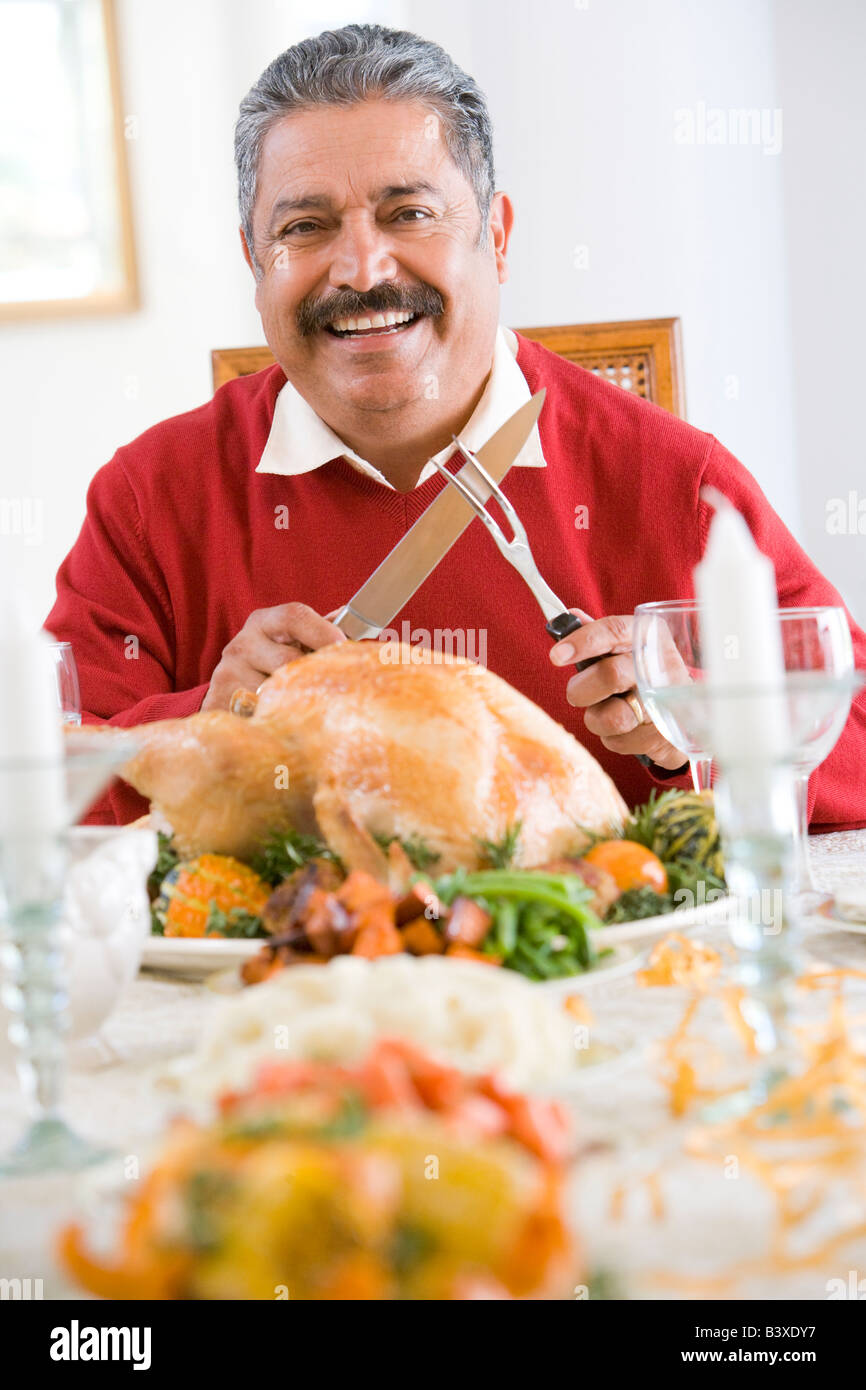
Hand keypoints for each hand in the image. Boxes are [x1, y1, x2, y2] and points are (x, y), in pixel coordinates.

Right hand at [202, 602, 345, 711]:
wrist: (229, 691)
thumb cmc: (273, 663)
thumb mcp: (293, 643)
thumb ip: (321, 634)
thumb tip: (355, 631)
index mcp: (265, 622)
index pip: (294, 617)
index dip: (322, 631)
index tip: (344, 647)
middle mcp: (243, 643)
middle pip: (288, 661)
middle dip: (314, 677)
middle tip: (333, 692)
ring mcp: (228, 672)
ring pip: (275, 693)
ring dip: (296, 706)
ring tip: (308, 713)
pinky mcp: (220, 700)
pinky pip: (258, 715)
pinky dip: (275, 722)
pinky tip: (284, 724)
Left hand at [549, 611, 688, 770]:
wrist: (688, 710)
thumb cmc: (643, 673)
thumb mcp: (626, 648)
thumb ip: (598, 634)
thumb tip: (567, 616)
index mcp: (649, 635)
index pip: (614, 631)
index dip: (583, 641)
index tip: (556, 655)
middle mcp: (662, 665)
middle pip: (610, 675)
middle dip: (581, 689)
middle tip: (576, 694)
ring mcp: (667, 703)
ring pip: (612, 716)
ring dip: (596, 718)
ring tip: (606, 711)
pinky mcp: (665, 735)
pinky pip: (620, 742)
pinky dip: (612, 737)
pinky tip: (625, 728)